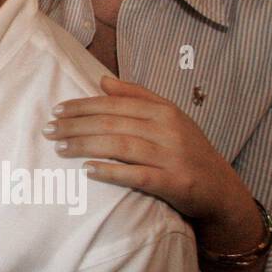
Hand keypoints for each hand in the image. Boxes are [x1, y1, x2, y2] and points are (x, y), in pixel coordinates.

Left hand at [45, 76, 259, 250]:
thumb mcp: (170, 119)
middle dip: (76, 125)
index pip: (115, 104)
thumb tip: (103, 80)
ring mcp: (173, 157)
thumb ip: (138, 97)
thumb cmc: (189, 152)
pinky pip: (138, 175)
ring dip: (86, 146)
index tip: (56, 110)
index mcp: (165, 111)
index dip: (83, 106)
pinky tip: (89, 170)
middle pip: (113, 123)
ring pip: (120, 146)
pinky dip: (112, 171)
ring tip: (60, 149)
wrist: (223, 192)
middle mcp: (169, 130)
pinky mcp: (176, 183)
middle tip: (49, 130)